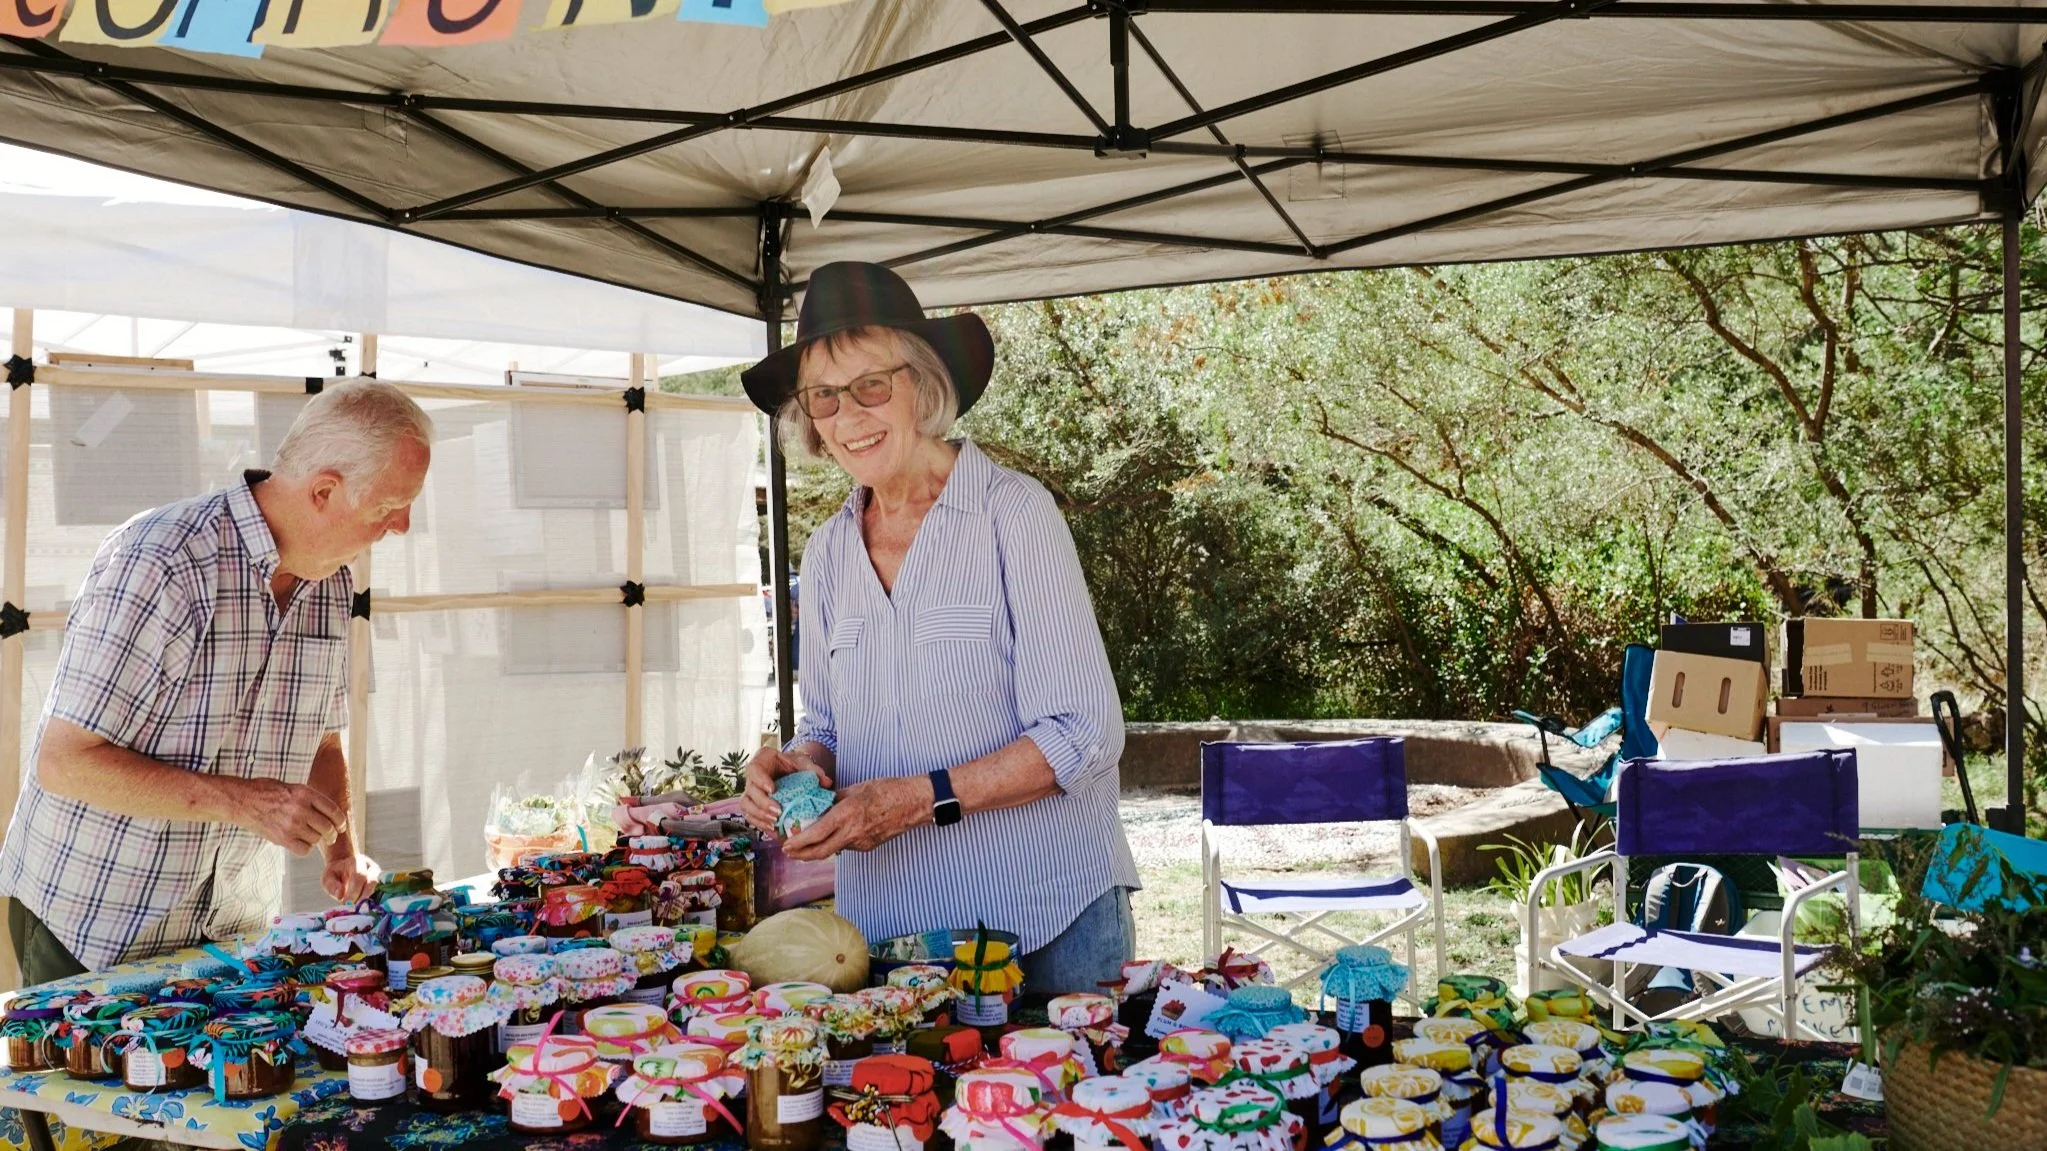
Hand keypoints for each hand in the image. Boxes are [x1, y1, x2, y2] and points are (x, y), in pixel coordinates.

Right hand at [230, 778, 343, 855]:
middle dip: (332, 834)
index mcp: (305, 793)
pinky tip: (299, 842)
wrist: (242, 800)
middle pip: (327, 828)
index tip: (341, 826)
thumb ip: (311, 799)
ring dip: (315, 840)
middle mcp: (301, 809)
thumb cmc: (267, 791)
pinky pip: (304, 850)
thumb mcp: (293, 787)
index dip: (340, 821)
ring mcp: (291, 824)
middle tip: (330, 836)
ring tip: (308, 835)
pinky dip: (305, 848)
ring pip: (316, 839)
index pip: (333, 810)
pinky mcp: (282, 838)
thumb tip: (330, 814)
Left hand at [322, 851, 378, 903]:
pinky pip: (381, 893)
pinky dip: (373, 901)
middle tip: (352, 907)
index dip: (353, 891)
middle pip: (372, 881)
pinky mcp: (381, 884)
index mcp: (357, 861)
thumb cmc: (335, 874)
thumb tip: (340, 896)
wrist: (343, 869)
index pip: (359, 875)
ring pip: (378, 888)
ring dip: (368, 900)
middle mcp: (371, 866)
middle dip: (362, 897)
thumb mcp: (328, 877)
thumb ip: (332, 886)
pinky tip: (364, 907)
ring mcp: (378, 875)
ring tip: (356, 907)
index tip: (345, 903)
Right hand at [740, 746, 832, 829]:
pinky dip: (761, 824)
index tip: (773, 790)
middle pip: (750, 791)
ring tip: (775, 823)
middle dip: (763, 804)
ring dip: (760, 817)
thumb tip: (826, 782)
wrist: (789, 770)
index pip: (754, 769)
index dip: (761, 781)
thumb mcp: (803, 763)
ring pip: (746, 806)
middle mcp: (752, 777)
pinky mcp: (752, 805)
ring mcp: (750, 792)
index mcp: (761, 760)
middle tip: (778, 812)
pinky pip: (751, 816)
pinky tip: (773, 830)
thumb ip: (814, 770)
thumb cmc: (794, 764)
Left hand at [781, 776, 930, 860]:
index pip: (816, 835)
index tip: (785, 845)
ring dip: (817, 849)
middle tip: (788, 851)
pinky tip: (831, 835)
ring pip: (833, 849)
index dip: (798, 843)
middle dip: (801, 855)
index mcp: (847, 814)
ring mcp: (862, 842)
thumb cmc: (888, 790)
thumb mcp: (856, 788)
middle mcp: (853, 832)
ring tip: (804, 843)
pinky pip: (846, 846)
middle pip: (820, 853)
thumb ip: (835, 798)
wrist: (915, 803)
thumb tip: (818, 802)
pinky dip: (835, 843)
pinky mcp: (869, 846)